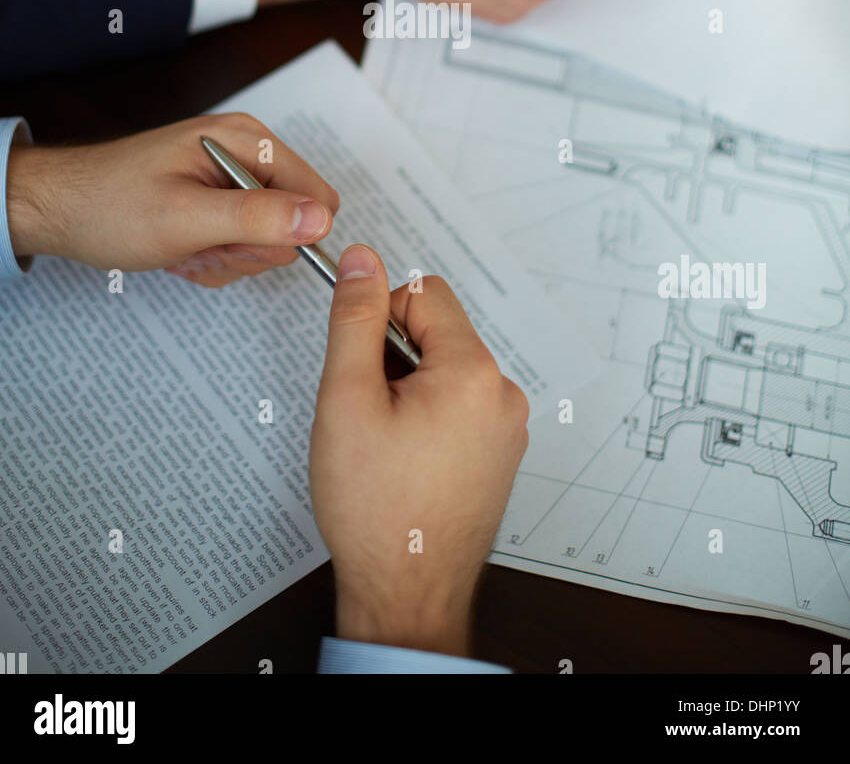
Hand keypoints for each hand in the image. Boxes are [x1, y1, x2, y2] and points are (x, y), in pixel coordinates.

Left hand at [5, 115, 337, 285]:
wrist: (57, 210)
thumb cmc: (109, 205)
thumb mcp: (187, 217)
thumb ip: (258, 218)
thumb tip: (321, 220)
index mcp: (246, 139)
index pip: (315, 196)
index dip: (284, 233)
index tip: (237, 241)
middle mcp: (245, 153)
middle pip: (290, 223)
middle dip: (243, 249)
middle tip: (198, 245)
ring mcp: (230, 179)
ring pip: (263, 242)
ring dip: (222, 257)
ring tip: (180, 246)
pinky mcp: (216, 202)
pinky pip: (238, 246)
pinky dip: (208, 259)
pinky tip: (176, 250)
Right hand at [310, 246, 527, 654]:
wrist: (406, 595)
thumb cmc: (376, 509)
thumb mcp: (347, 399)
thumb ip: (354, 320)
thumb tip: (362, 260)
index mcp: (473, 374)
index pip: (425, 295)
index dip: (380, 316)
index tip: (358, 359)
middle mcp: (502, 395)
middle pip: (439, 333)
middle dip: (394, 357)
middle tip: (367, 411)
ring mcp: (507, 428)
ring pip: (446, 371)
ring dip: (410, 388)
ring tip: (384, 442)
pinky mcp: (500, 454)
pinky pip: (460, 407)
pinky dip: (428, 417)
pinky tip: (404, 460)